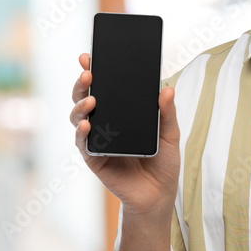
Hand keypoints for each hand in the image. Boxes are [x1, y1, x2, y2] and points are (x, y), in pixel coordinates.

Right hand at [70, 53, 181, 220]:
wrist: (159, 195)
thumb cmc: (163, 162)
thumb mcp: (171, 133)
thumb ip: (168, 112)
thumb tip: (167, 88)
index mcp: (121, 112)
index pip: (105, 87)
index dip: (95, 70)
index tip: (90, 54)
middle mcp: (105, 122)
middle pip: (86, 97)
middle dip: (83, 82)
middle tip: (89, 71)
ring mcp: (97, 140)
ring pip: (78, 117)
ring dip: (81, 105)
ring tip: (91, 99)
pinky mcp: (94, 159)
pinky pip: (83, 144)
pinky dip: (82, 133)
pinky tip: (86, 125)